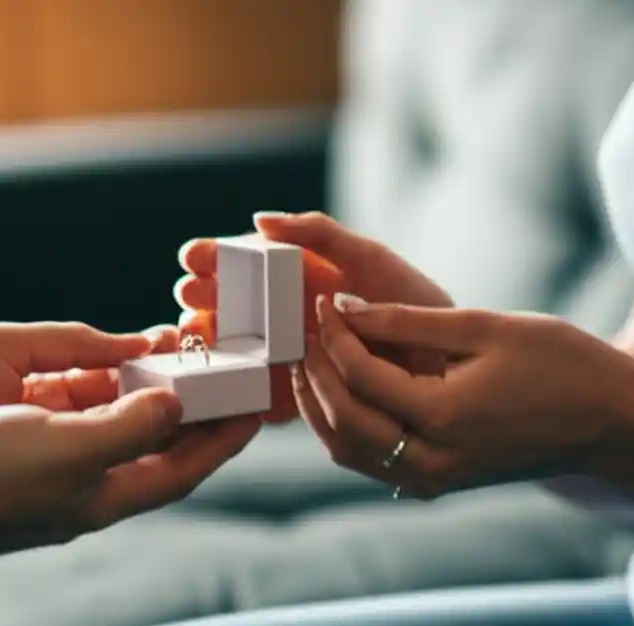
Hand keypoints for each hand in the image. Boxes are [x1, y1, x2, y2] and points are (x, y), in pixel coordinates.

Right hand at [0, 328, 260, 565]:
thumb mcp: (69, 449)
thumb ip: (131, 427)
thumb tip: (176, 405)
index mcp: (108, 493)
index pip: (185, 468)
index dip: (225, 437)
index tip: (259, 407)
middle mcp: (89, 489)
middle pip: (159, 449)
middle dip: (195, 413)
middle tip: (225, 376)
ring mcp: (56, 477)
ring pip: (120, 431)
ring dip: (150, 397)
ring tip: (176, 360)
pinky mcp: (24, 459)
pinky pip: (84, 421)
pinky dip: (106, 394)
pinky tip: (107, 372)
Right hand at [174, 211, 451, 421]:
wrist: (444, 356)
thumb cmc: (410, 299)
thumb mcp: (367, 257)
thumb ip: (318, 233)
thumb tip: (259, 218)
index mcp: (293, 280)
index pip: (239, 266)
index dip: (212, 259)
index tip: (193, 256)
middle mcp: (283, 319)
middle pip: (227, 307)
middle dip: (203, 298)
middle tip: (189, 294)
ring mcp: (287, 360)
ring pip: (234, 352)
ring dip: (212, 343)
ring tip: (199, 333)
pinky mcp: (298, 399)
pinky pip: (260, 397)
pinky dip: (238, 391)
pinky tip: (223, 382)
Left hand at [295, 295, 633, 498]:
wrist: (613, 424)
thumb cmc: (562, 364)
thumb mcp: (485, 327)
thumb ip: (408, 321)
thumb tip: (345, 308)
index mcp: (443, 416)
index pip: (360, 375)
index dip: (334, 335)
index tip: (325, 302)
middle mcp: (432, 459)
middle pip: (342, 418)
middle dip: (314, 372)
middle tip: (303, 332)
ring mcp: (434, 479)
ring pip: (348, 450)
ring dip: (320, 406)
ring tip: (310, 360)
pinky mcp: (438, 484)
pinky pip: (371, 463)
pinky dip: (345, 430)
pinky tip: (339, 394)